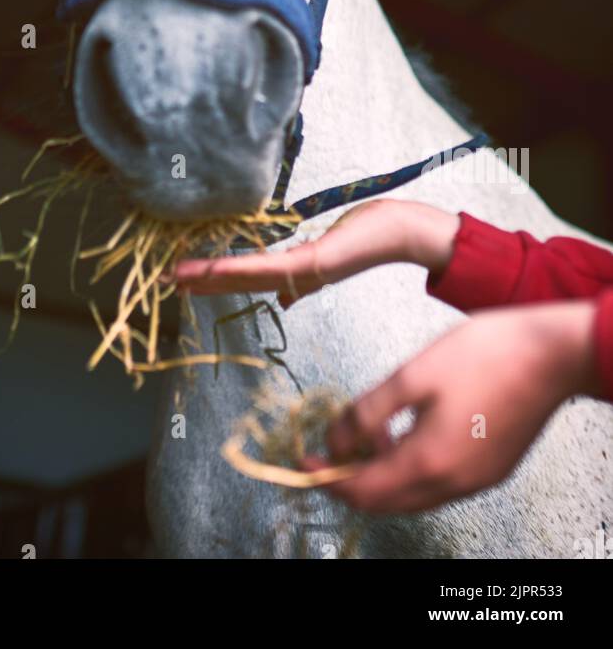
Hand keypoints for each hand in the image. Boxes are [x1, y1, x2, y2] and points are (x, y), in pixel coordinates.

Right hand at [173, 199, 460, 306]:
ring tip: (177, 277)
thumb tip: (282, 297)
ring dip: (211, 278)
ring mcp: (304, 272)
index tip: (184, 283)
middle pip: (241, 282)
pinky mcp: (313, 264)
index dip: (215, 283)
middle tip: (165, 284)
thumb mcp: (330, 253)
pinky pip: (269, 268)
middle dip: (202, 284)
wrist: (404, 234)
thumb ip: (304, 277)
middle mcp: (297, 277)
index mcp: (298, 273)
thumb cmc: (371, 234)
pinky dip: (240, 270)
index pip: (249, 279)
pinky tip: (215, 270)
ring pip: (248, 277)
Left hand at [310, 300, 601, 512]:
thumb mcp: (412, 375)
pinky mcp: (491, 470)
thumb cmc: (484, 354)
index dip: (327, 477)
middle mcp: (453, 484)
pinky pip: (437, 485)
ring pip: (412, 497)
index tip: (305, 457)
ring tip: (365, 434)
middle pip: (385, 502)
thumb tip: (335, 439)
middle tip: (329, 447)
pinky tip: (404, 435)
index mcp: (429, 462)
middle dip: (350, 479)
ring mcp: (475, 481)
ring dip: (381, 475)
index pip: (363, 492)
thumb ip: (367, 411)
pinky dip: (410, 471)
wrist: (551, 354)